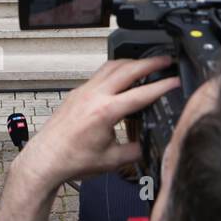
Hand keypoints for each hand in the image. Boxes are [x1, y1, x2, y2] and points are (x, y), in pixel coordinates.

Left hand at [18, 56, 179, 188]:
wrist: (45, 159)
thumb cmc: (72, 160)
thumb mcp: (111, 161)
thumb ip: (134, 151)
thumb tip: (147, 145)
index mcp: (105, 112)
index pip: (140, 94)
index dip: (162, 86)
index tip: (175, 81)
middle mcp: (94, 96)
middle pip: (127, 69)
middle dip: (150, 63)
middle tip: (165, 60)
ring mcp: (83, 91)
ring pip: (111, 66)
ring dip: (131, 62)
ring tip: (146, 63)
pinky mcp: (77, 92)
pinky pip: (99, 74)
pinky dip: (115, 70)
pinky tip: (122, 76)